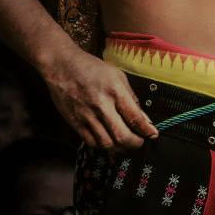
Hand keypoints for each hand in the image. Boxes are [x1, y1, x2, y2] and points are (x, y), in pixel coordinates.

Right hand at [43, 46, 158, 149]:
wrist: (62, 65)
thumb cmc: (91, 68)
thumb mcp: (117, 75)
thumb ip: (131, 97)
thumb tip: (143, 118)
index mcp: (114, 90)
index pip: (135, 117)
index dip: (147, 130)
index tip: (153, 134)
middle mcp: (101, 105)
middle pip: (122, 136)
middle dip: (135, 144)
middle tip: (140, 142)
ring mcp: (87, 116)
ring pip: (107, 144)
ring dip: (120, 148)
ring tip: (126, 144)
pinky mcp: (75, 123)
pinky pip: (92, 143)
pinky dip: (103, 146)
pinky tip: (110, 142)